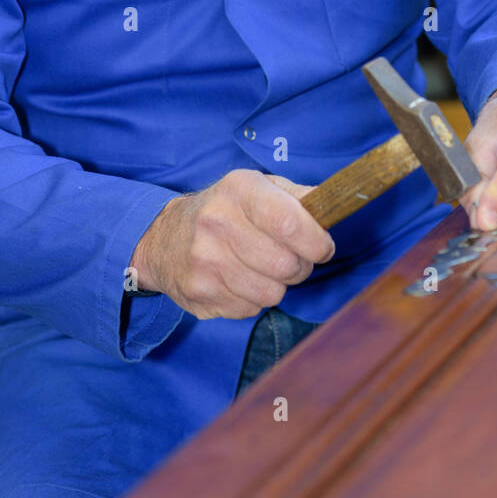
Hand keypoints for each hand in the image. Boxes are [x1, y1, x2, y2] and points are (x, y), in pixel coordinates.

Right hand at [129, 170, 334, 319]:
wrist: (163, 237)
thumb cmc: (226, 210)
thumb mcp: (258, 188)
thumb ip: (298, 197)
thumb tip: (333, 207)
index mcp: (239, 189)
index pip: (290, 223)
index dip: (317, 242)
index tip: (322, 247)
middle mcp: (217, 222)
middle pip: (286, 265)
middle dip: (299, 267)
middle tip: (290, 258)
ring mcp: (205, 260)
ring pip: (272, 293)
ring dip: (277, 285)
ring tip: (262, 268)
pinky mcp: (199, 292)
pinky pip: (250, 309)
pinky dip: (253, 299)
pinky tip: (238, 280)